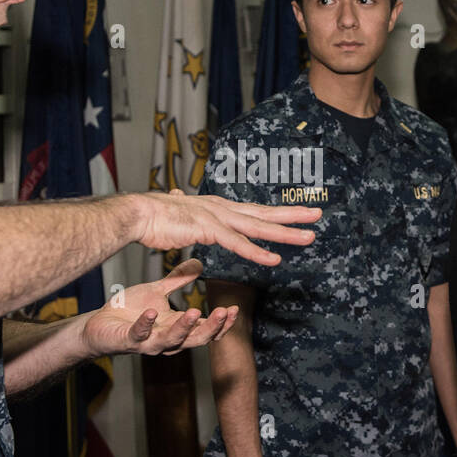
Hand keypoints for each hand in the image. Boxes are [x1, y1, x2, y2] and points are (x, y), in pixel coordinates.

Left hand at [81, 259, 236, 356]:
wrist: (99, 324)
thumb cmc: (129, 311)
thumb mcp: (157, 292)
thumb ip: (178, 281)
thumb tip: (198, 263)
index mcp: (176, 328)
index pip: (205, 329)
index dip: (222, 323)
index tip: (234, 310)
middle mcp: (166, 339)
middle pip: (196, 339)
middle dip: (212, 327)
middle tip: (225, 312)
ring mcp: (148, 342)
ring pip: (172, 341)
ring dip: (184, 327)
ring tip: (195, 311)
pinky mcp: (128, 341)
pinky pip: (139, 335)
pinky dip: (146, 324)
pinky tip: (152, 312)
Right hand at [137, 189, 319, 266]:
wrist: (138, 214)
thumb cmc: (155, 218)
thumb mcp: (179, 215)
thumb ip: (186, 211)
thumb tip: (180, 197)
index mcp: (219, 208)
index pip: (255, 211)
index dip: (278, 214)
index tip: (298, 213)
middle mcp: (223, 209)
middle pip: (264, 214)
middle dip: (293, 215)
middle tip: (317, 215)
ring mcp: (217, 217)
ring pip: (258, 227)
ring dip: (285, 233)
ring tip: (309, 237)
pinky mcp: (207, 229)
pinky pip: (237, 244)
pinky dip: (257, 252)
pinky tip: (274, 259)